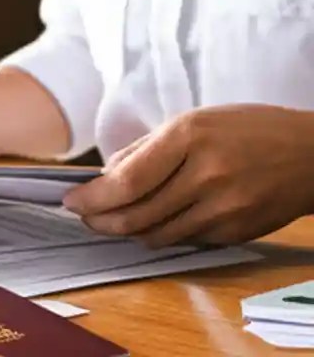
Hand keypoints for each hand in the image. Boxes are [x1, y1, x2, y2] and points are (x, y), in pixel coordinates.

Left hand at [63, 105, 313, 246]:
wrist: (313, 155)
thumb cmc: (249, 129)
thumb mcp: (194, 121)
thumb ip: (146, 149)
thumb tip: (105, 176)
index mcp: (189, 137)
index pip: (128, 180)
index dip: (94, 197)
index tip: (72, 201)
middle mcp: (207, 174)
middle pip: (137, 214)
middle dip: (101, 220)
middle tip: (85, 216)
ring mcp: (224, 208)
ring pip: (157, 234)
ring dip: (128, 230)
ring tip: (113, 219)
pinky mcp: (236, 232)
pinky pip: (185, 239)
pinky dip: (162, 232)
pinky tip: (155, 220)